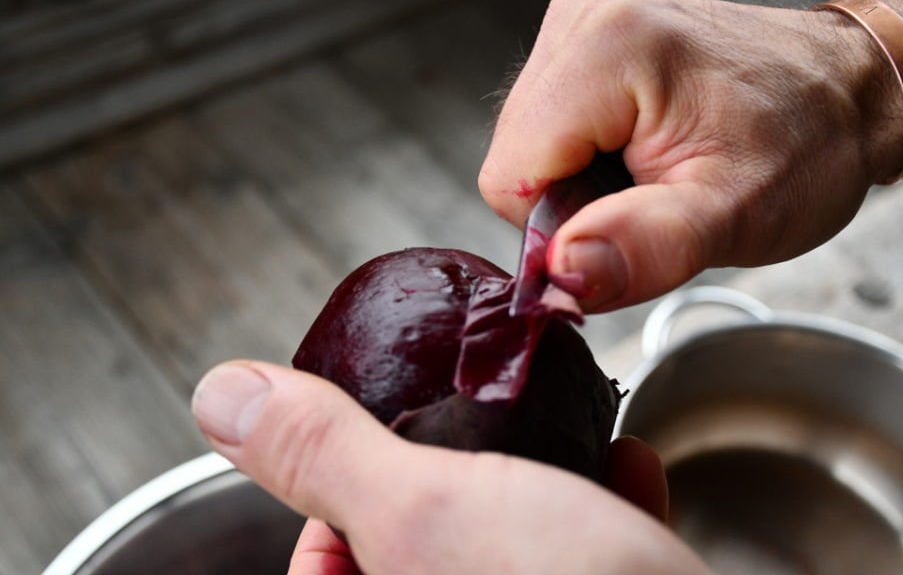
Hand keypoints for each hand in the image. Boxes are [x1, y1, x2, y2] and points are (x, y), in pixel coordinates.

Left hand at [191, 360, 710, 574]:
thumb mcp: (425, 511)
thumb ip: (319, 452)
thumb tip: (220, 396)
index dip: (340, 508)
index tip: (381, 455)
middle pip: (429, 555)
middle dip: (462, 482)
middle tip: (477, 432)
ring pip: (517, 553)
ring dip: (543, 488)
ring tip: (559, 435)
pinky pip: (594, 562)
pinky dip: (606, 513)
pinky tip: (628, 469)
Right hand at [479, 0, 902, 311]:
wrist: (846, 89)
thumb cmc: (806, 142)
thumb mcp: (735, 214)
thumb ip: (644, 248)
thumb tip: (560, 275)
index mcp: (607, 50)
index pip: (510, 180)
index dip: (564, 227)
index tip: (636, 220)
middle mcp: (581, 19)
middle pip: (515, 163)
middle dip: (577, 204)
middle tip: (656, 193)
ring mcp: (580, 22)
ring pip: (527, 150)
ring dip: (584, 183)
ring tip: (657, 169)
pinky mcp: (586, 38)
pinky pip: (546, 129)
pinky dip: (589, 158)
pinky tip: (643, 151)